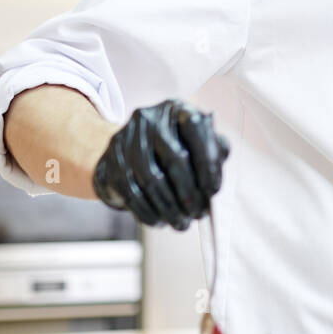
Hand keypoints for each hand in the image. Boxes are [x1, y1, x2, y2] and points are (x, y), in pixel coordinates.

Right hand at [92, 99, 229, 229]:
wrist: (126, 154)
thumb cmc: (172, 150)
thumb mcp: (195, 142)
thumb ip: (214, 148)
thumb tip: (221, 158)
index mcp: (176, 109)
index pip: (195, 127)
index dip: (207, 160)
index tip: (213, 190)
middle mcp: (149, 119)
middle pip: (174, 158)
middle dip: (190, 192)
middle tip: (199, 214)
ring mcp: (126, 139)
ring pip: (151, 179)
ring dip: (170, 208)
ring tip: (182, 224)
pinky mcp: (111, 161)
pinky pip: (131, 192)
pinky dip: (148, 212)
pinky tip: (160, 222)